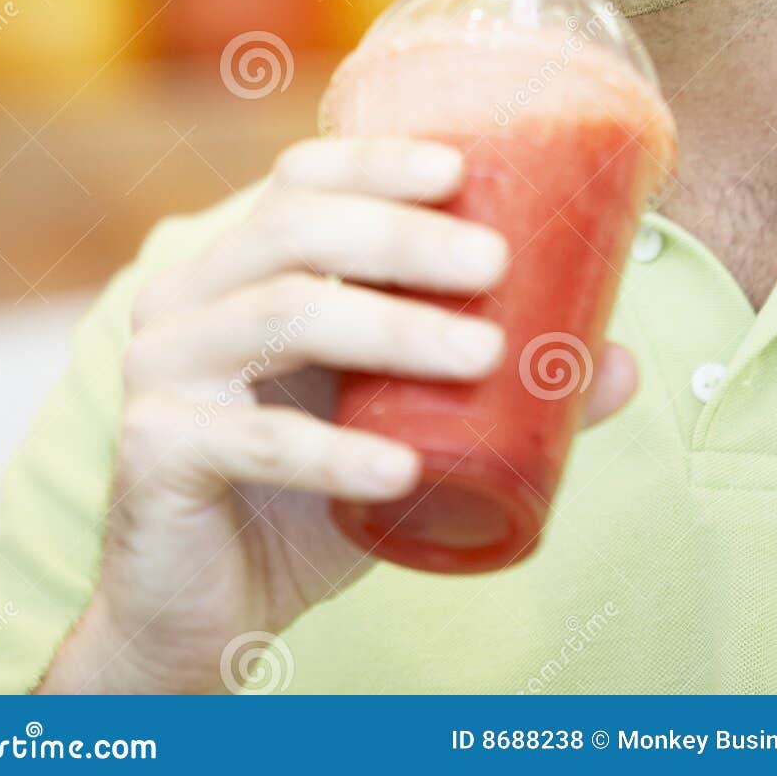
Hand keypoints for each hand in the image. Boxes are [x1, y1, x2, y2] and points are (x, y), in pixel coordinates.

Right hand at [39, 137, 635, 693]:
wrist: (206, 613)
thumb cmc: (306, 501)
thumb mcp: (403, 435)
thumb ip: (495, 395)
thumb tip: (621, 365)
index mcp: (238, 270)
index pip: (299, 182)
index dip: (373, 162)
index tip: (459, 170)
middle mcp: (188, 300)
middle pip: (293, 230)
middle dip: (401, 236)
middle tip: (492, 261)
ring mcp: (161, 371)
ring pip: (280, 315)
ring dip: (392, 327)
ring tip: (482, 353)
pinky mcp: (155, 450)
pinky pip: (254, 440)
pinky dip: (336, 452)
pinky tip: (402, 470)